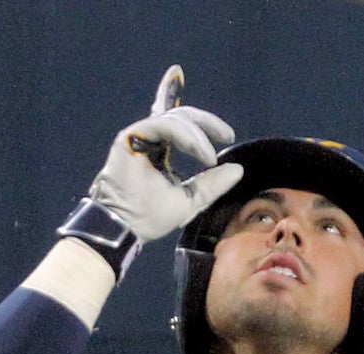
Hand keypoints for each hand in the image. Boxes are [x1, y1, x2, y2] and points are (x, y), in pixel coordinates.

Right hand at [88, 65, 244, 242]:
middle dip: (207, 122)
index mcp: (160, 150)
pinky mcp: (130, 136)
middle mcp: (149, 139)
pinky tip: (202, 155)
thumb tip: (237, 170)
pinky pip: (165, 125)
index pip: (181, 125)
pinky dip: (187, 138)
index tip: (228, 136)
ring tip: (210, 159)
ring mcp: (139, 136)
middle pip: (182, 116)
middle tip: (227, 135)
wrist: (126, 227)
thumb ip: (212, 184)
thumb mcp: (192, 199)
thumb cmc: (150, 217)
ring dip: (198, 136)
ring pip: (176, 120)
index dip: (205, 123)